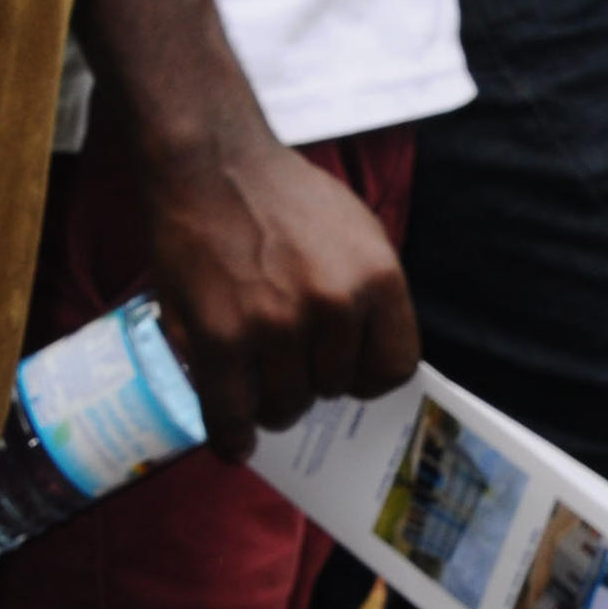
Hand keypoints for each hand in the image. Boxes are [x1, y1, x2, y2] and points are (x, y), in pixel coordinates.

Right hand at [133, 133, 419, 459]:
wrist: (213, 167)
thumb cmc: (286, 198)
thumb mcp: (358, 233)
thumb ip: (368, 292)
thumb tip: (369, 353)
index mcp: (377, 279)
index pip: (394, 365)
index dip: (370, 377)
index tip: (350, 376)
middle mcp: (334, 306)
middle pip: (336, 387)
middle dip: (315, 381)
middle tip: (291, 364)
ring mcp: (276, 326)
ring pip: (287, 405)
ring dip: (274, 405)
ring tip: (260, 384)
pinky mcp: (220, 338)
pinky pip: (231, 414)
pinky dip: (231, 437)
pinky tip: (234, 441)